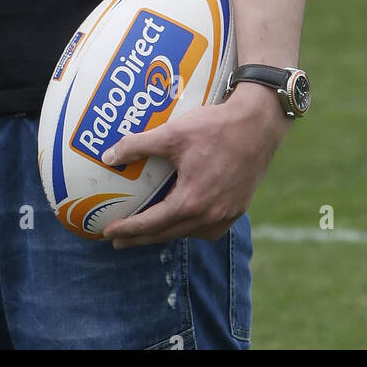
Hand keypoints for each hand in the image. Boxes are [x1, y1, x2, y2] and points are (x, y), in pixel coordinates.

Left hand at [101, 81, 289, 247]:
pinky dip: (189, 227)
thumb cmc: (214, 128)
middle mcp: (209, 215)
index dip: (128, 230)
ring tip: (147, 230)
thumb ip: (137, 146)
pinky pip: (208, 228)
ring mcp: (226, 215)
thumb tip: (108, 156)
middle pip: (168, 234)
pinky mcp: (237, 209)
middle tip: (118, 241)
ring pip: (189, 233)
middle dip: (140, 238)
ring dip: (165, 234)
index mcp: (191, 201)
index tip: (109, 234)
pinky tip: (181, 219)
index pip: (152, 224)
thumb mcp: (172, 133)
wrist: (258, 126)